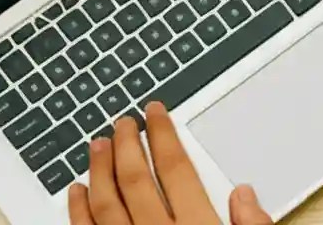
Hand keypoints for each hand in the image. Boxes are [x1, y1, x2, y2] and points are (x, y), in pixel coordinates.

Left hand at [68, 101, 272, 224]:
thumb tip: (245, 194)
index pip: (176, 170)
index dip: (165, 135)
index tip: (156, 113)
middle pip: (136, 180)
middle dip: (127, 144)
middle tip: (123, 122)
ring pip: (106, 203)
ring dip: (99, 170)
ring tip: (97, 145)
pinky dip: (78, 210)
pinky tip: (77, 191)